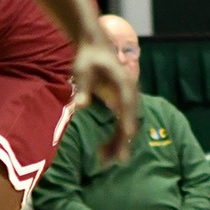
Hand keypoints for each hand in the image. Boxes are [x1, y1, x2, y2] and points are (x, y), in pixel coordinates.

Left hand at [73, 25, 139, 164]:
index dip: (128, 120)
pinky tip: (102, 152)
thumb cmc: (88, 58)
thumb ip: (83, 88)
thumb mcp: (82, 71)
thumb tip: (79, 107)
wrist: (95, 47)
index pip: (128, 104)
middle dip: (123, 140)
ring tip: (103, 162)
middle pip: (130, 119)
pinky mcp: (121, 105)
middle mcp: (130, 93)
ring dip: (118, 143)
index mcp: (124, 82)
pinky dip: (114, 139)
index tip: (128, 135)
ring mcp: (127, 100)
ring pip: (127, 126)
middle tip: (116, 161)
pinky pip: (121, 125)